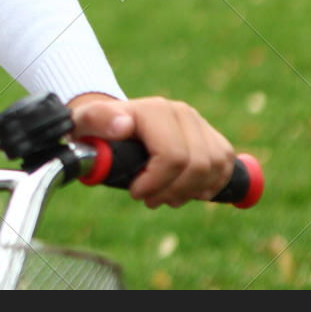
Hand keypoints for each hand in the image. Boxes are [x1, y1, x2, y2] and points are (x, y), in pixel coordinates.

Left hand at [67, 92, 235, 207]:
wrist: (108, 122)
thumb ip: (98, 121)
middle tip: (151, 200)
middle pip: (197, 164)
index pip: (172, 156)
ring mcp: (197, 122)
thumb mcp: (84, 123)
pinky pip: (226, 162)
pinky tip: (194, 192)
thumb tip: (124, 125)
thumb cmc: (93, 128)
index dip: (157, 182)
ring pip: (216, 165)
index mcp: (152, 110)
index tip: (136, 193)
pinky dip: (214, 183)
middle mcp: (180, 112)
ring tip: (168, 198)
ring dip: (194, 190)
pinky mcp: (209, 133)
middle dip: (174, 191)